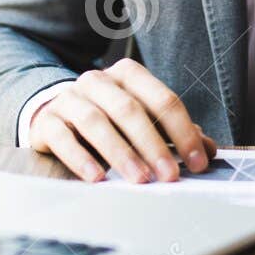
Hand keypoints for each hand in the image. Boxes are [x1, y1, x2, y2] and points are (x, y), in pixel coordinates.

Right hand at [27, 58, 215, 183]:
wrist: (54, 116)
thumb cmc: (108, 119)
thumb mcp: (142, 120)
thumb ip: (173, 132)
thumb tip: (209, 149)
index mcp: (128, 74)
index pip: (162, 99)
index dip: (183, 131)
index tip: (198, 161)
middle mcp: (97, 81)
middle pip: (130, 110)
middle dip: (154, 145)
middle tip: (169, 176)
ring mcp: (69, 98)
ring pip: (96, 122)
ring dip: (121, 153)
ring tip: (139, 180)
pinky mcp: (46, 122)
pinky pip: (63, 138)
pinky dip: (81, 159)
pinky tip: (98, 178)